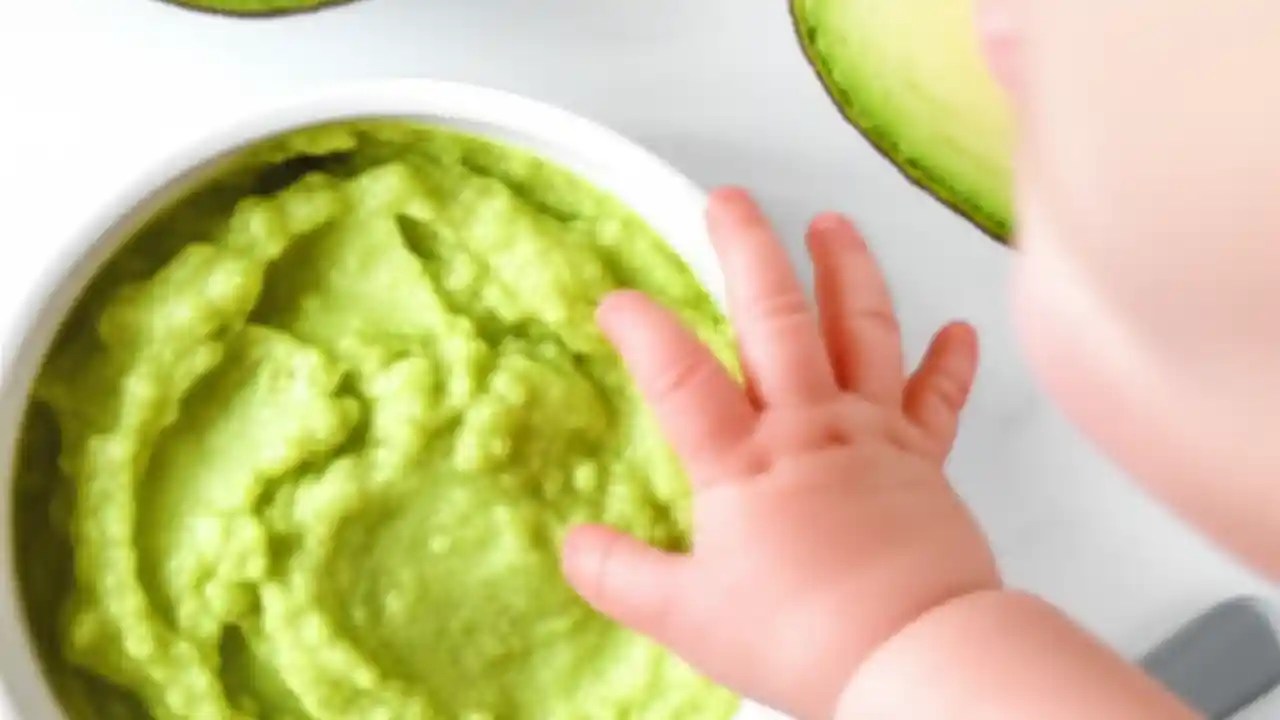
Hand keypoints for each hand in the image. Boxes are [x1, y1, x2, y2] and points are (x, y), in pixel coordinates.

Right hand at [561, 188, 999, 718]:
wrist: (916, 654)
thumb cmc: (802, 636)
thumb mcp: (687, 617)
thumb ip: (621, 576)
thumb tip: (571, 545)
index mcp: (743, 461)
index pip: (680, 375)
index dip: (642, 329)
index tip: (615, 300)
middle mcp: (808, 427)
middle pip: (774, 318)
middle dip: (747, 250)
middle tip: (728, 200)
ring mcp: (872, 434)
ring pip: (861, 331)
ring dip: (846, 270)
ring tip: (832, 223)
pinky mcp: (923, 458)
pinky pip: (938, 399)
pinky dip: (949, 362)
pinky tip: (957, 329)